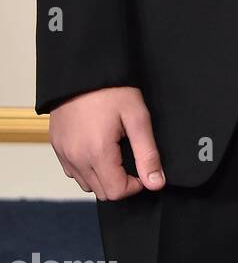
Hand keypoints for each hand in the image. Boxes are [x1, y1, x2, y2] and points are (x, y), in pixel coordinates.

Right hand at [48, 87, 164, 199]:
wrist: (82, 70)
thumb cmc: (111, 90)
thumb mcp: (137, 117)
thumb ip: (147, 153)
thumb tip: (156, 183)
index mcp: (97, 153)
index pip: (115, 192)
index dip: (134, 185)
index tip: (142, 168)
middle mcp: (76, 159)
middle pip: (100, 192)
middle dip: (120, 182)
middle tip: (130, 158)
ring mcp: (63, 154)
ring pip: (85, 184)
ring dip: (103, 177)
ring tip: (115, 152)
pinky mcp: (57, 146)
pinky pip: (72, 171)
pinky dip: (86, 168)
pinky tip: (98, 148)